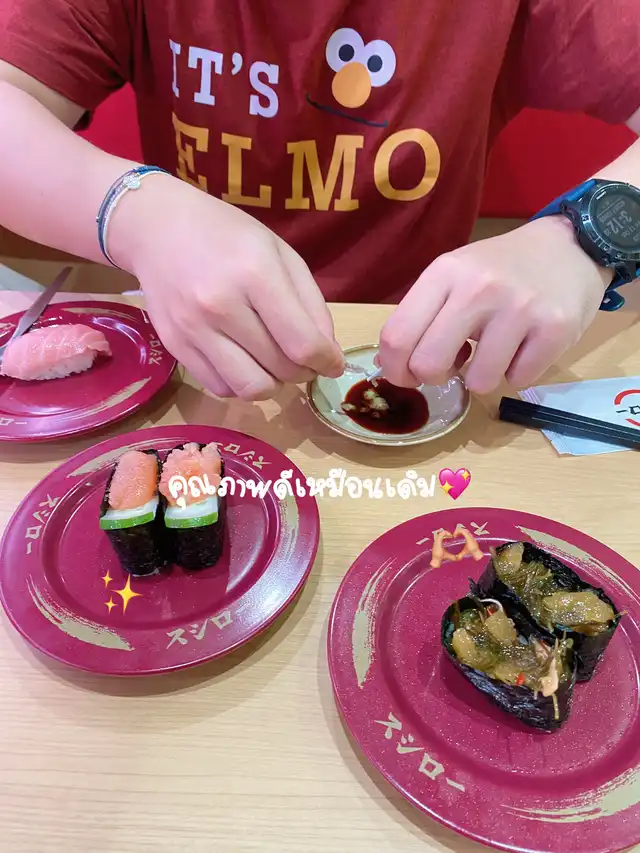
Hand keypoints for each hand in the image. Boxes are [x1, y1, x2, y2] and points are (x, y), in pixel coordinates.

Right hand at [110, 174, 343, 399]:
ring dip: (272, 384)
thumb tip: (327, 353)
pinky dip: (239, 383)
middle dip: (303, 371)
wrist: (157, 227)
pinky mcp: (174, 346)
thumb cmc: (227, 235)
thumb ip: (311, 303)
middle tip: (302, 359)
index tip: (332, 364)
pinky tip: (242, 361)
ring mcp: (193, 329)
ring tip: (273, 364)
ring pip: (251, 389)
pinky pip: (220, 388)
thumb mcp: (280, 253)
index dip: (326, 363)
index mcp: (256, 274)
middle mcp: (221, 305)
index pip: (302, 343)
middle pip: (280, 369)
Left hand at [378, 217, 609, 393]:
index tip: (407, 376)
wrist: (570, 246)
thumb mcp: (454, 276)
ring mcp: (519, 308)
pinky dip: (517, 373)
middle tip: (453, 365)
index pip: (397, 336)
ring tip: (495, 351)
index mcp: (445, 273)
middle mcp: (478, 288)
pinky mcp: (555, 328)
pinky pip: (517, 380)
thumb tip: (388, 364)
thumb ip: (421, 315)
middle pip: (428, 365)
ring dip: (482, 377)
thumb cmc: (501, 269)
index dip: (395, 369)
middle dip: (435, 377)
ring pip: (478, 382)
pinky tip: (524, 346)